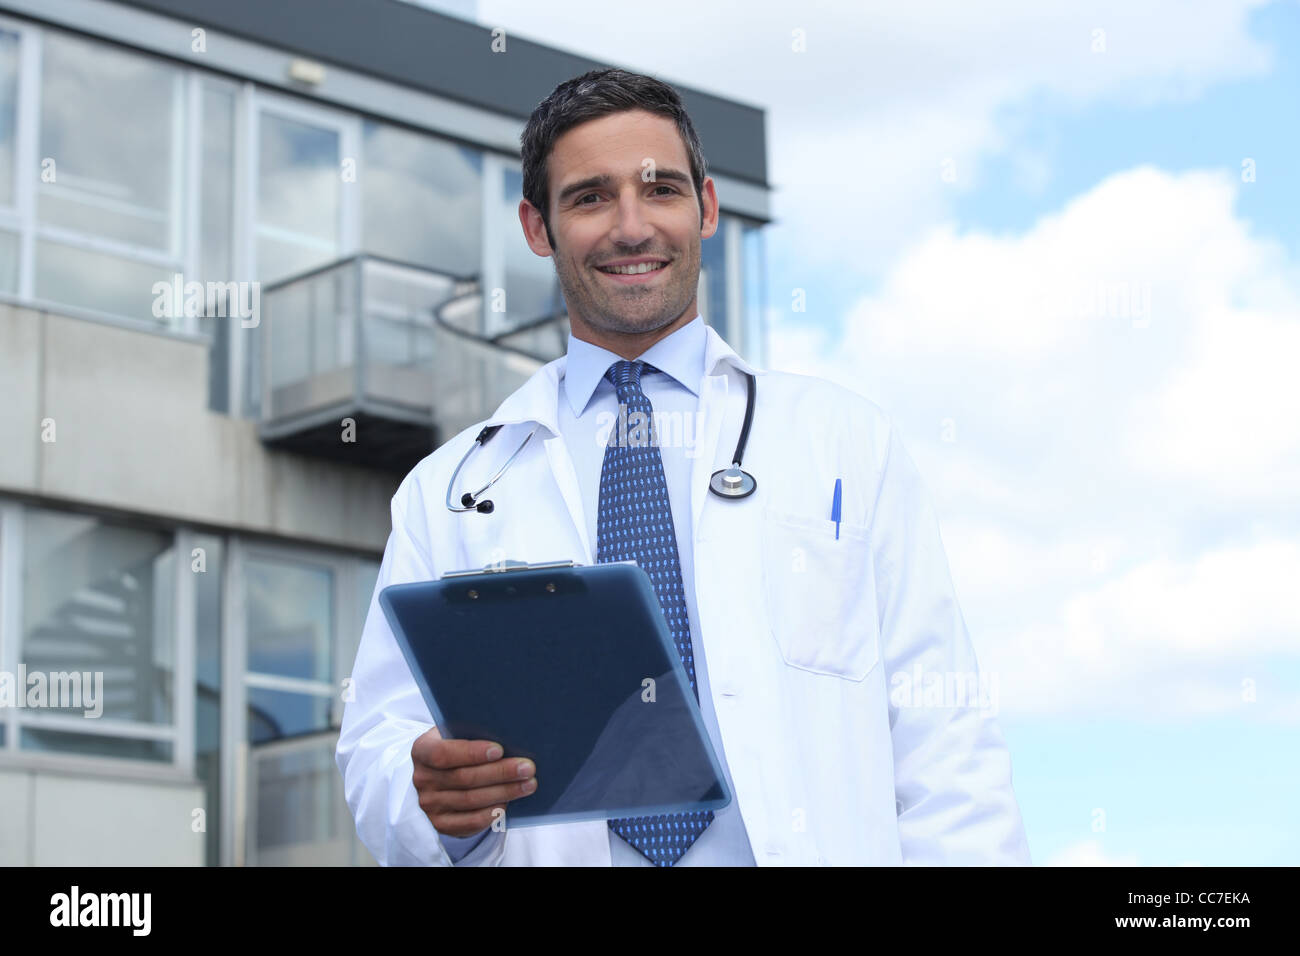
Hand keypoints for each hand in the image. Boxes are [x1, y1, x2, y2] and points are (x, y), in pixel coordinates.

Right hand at [411, 729, 536, 837]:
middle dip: (500, 772)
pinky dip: (492, 813)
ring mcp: (429, 804)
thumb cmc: (454, 747)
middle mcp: (421, 779)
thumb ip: (471, 732)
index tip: (499, 750)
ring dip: (504, 792)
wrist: (436, 774)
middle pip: (464, 778)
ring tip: (528, 784)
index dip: (471, 753)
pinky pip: (470, 822)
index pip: (443, 753)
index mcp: (422, 750)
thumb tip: (508, 732)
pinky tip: (508, 803)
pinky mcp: (441, 824)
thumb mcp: (453, 734)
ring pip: (471, 800)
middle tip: (527, 768)